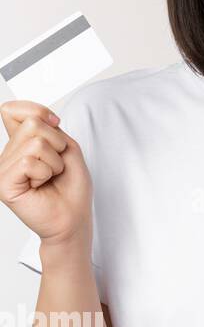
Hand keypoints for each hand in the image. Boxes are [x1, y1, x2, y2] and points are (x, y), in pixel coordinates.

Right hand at [0, 101, 92, 247]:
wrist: (73, 216)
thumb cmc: (71, 186)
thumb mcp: (66, 147)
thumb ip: (48, 127)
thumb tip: (35, 117)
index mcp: (19, 144)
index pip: (11, 109)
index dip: (37, 110)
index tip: (56, 125)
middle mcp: (6, 154)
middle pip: (32, 124)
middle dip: (57, 144)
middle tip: (56, 166)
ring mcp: (1, 169)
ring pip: (35, 143)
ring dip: (54, 161)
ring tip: (49, 177)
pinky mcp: (3, 184)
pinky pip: (29, 162)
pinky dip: (46, 172)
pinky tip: (40, 185)